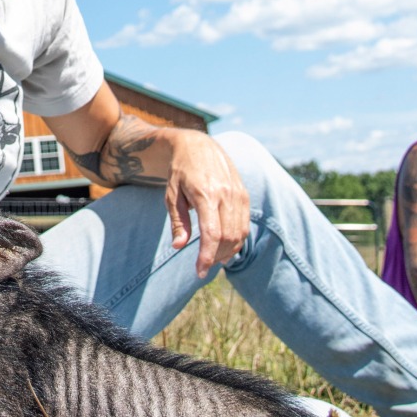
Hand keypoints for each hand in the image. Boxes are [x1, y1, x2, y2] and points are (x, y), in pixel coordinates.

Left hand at [165, 131, 249, 276]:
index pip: (212, 234)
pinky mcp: (244, 194)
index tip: (198, 271)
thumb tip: (179, 247)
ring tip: (213, 260)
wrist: (198, 145)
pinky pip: (244, 224)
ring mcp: (238, 194)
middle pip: (228, 237)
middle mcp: (226, 194)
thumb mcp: (171, 195)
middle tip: (203, 266)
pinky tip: (225, 248)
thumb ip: (178, 222)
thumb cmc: (180, 172)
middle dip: (216, 257)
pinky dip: (237, 240)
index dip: (206, 256)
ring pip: (239, 233)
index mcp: (206, 194)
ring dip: (228, 251)